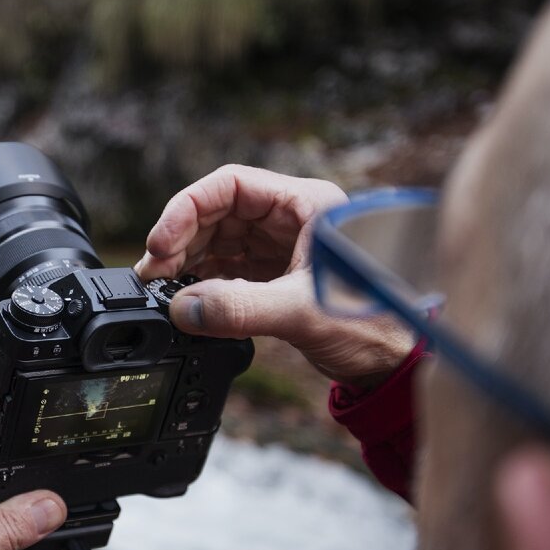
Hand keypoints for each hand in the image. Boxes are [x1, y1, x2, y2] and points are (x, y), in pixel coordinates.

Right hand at [134, 164, 413, 388]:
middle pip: (217, 213)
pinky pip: (226, 269)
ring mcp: (281, 248)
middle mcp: (290, 220)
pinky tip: (186, 298)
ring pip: (217, 241)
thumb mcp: (303, 313)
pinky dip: (201, 282)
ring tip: (162, 288)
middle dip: (180, 239)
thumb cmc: (374, 326)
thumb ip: (240, 309)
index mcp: (306, 205)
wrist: (394, 364)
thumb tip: (183, 308)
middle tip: (155, 274)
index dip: (188, 208)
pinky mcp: (274, 277)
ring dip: (186, 261)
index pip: (231, 185)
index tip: (161, 242)